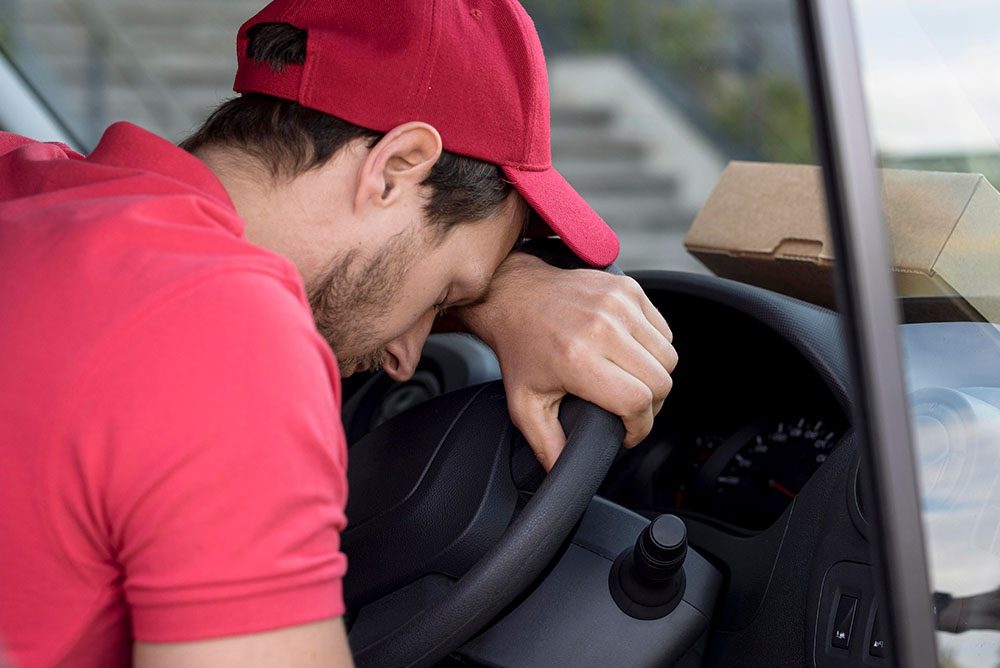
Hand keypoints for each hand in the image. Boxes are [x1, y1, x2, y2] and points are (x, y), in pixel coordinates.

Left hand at [455, 252, 676, 469]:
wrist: (515, 295)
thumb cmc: (521, 347)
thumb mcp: (525, 403)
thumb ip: (546, 442)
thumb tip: (560, 472)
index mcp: (578, 359)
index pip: (637, 401)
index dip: (639, 426)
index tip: (628, 432)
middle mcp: (602, 328)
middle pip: (660, 381)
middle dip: (651, 406)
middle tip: (630, 410)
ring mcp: (618, 304)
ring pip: (668, 356)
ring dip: (656, 376)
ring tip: (631, 381)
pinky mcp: (628, 289)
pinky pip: (663, 330)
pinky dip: (655, 347)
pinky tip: (631, 354)